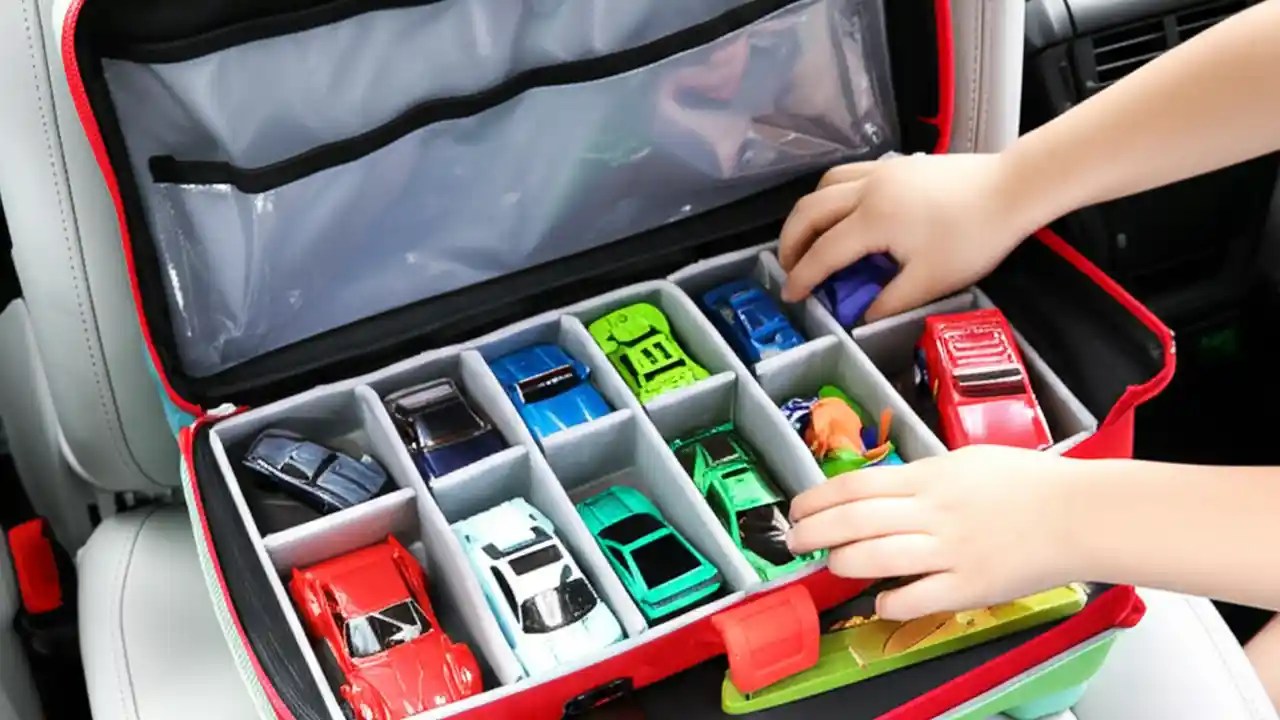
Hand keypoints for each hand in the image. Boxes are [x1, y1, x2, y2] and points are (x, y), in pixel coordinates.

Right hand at [777, 153, 1036, 319]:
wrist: (1012, 189)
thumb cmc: (974, 237)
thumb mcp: (932, 281)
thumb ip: (890, 302)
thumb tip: (861, 317)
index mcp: (872, 220)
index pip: (824, 253)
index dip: (802, 277)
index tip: (790, 296)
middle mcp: (867, 190)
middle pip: (809, 212)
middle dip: (791, 242)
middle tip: (788, 268)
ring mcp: (881, 171)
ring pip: (823, 186)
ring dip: (807, 214)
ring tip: (808, 238)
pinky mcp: (896, 163)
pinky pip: (847, 174)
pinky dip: (830, 194)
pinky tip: (842, 212)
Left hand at [786, 445, 1081, 619]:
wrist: (1080, 513)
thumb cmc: (1030, 483)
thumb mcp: (967, 461)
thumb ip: (924, 476)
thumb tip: (884, 489)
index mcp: (930, 477)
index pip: (855, 486)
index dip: (816, 499)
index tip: (798, 509)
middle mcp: (933, 511)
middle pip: (853, 520)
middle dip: (813, 532)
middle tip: (795, 542)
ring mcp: (949, 550)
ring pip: (874, 556)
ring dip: (842, 562)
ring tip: (832, 564)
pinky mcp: (969, 585)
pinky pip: (914, 597)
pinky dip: (888, 600)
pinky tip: (880, 599)